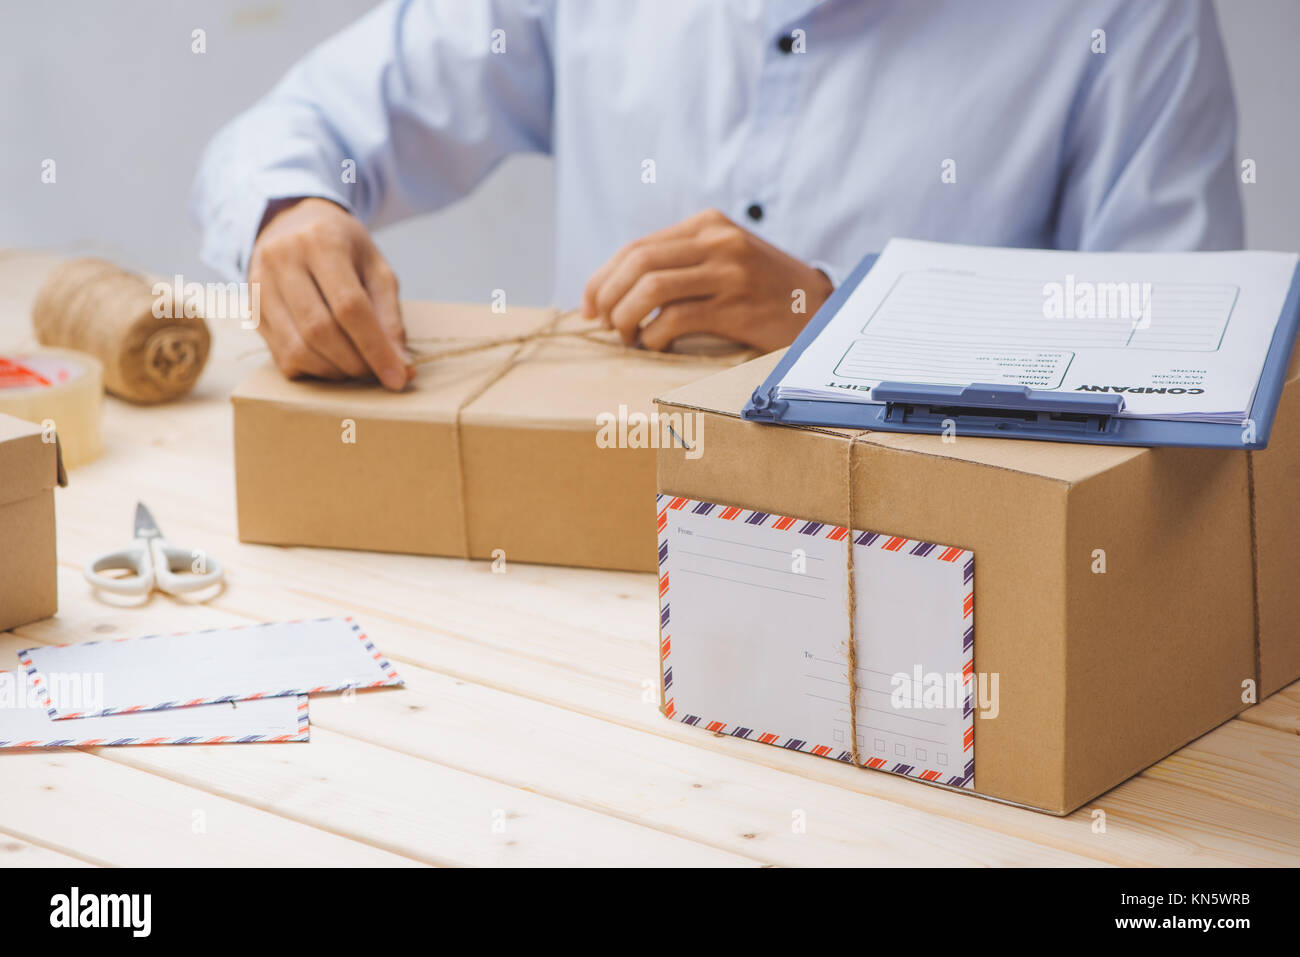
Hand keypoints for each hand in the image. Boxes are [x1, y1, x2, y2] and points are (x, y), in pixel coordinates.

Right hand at [248, 197, 412, 389]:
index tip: (398, 378)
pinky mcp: (251, 310)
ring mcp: (259, 285)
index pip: (350, 306)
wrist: (292, 225)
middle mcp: (282, 260)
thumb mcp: (377, 269)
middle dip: (355, 363)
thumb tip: (400, 366)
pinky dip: (313, 370)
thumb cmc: (344, 249)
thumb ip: (390, 315)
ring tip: (357, 367)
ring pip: (297, 349)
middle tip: (378, 373)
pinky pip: (282, 355)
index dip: (376, 348)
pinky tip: (332, 361)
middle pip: (320, 330)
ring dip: (334, 371)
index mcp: (321, 242)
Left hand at [580, 208, 833, 351]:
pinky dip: (654, 335)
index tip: (589, 305)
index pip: (638, 246)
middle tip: (601, 323)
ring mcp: (728, 272)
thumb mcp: (727, 256)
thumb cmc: (764, 288)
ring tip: (625, 336)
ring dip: (626, 317)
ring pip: (651, 288)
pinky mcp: (736, 306)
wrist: (822, 305)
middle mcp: (717, 241)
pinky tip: (654, 345)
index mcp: (708, 224)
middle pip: (638, 262)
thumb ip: (683, 261)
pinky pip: (677, 318)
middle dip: (607, 296)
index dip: (602, 277)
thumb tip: (620, 288)